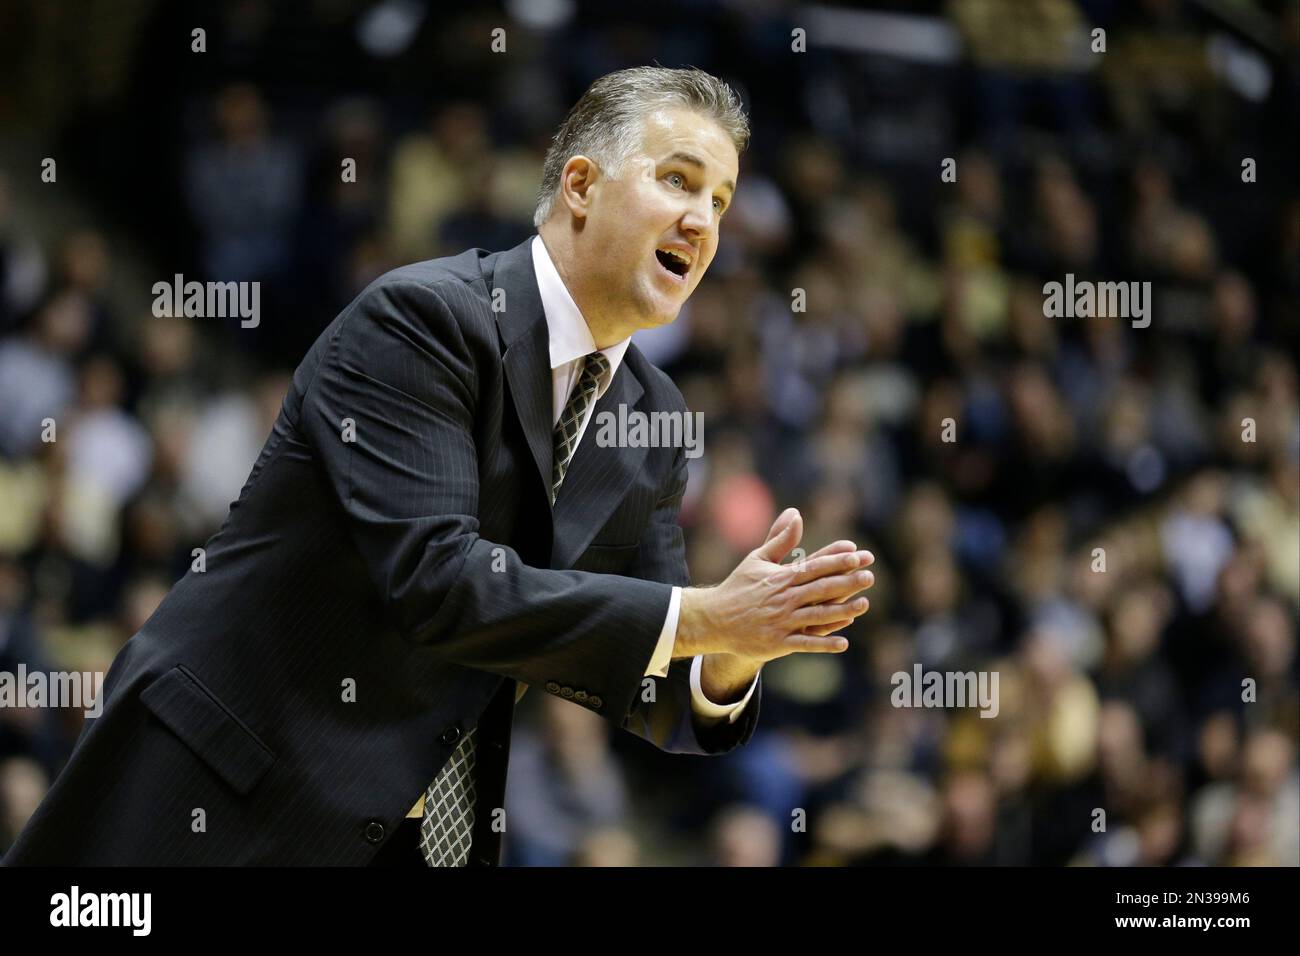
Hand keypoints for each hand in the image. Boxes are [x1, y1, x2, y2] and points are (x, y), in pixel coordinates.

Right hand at [676, 508, 873, 664]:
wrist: (714, 620)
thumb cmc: (739, 587)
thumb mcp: (758, 559)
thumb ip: (780, 538)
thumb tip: (796, 514)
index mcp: (781, 578)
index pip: (813, 566)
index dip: (836, 561)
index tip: (857, 554)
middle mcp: (784, 599)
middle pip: (820, 589)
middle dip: (846, 582)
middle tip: (869, 576)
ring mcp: (781, 622)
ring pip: (816, 616)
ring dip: (841, 611)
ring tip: (864, 604)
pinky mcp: (778, 643)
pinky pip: (805, 644)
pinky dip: (823, 643)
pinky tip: (843, 642)